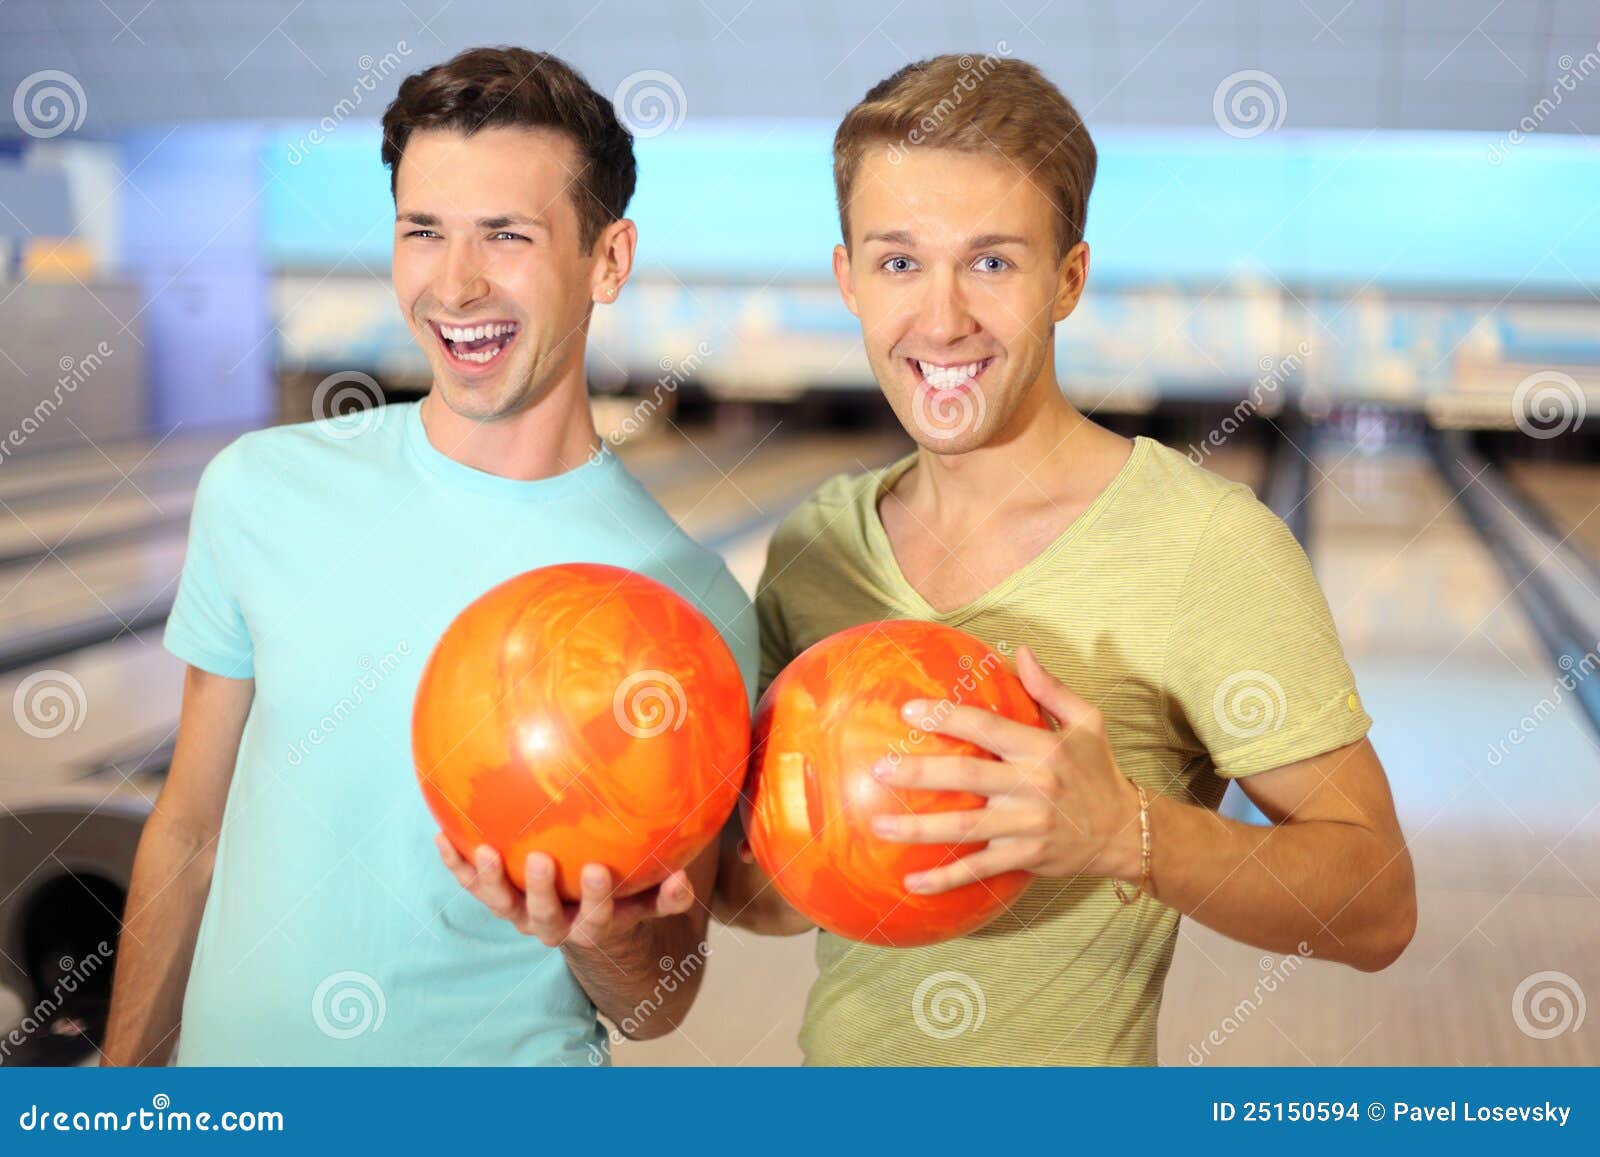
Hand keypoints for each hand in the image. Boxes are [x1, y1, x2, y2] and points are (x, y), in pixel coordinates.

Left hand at [434, 836, 695, 949]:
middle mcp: (552, 926)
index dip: (596, 899)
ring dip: (489, 880)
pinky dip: (456, 864)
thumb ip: (667, 894)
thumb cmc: (624, 894)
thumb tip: (683, 877)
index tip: (598, 868)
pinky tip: (442, 834)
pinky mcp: (495, 897)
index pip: (596, 919)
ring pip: (501, 904)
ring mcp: (520, 914)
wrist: (581, 913)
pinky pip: (472, 883)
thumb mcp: (648, 898)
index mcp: (591, 927)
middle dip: (541, 891)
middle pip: (543, 917)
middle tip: (541, 859)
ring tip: (484, 851)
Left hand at [867, 644, 1143, 894]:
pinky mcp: (1024, 857)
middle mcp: (1033, 787)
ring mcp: (1027, 826)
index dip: (947, 717)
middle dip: (921, 773)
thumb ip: (1052, 688)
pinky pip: (980, 869)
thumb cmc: (1098, 771)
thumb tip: (1021, 652)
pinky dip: (945, 879)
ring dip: (920, 828)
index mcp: (1042, 749)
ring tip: (879, 824)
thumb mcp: (1088, 722)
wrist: (1124, 831)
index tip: (909, 710)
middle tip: (880, 769)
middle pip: (968, 777)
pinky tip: (911, 882)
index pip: (987, 728)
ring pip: (966, 827)